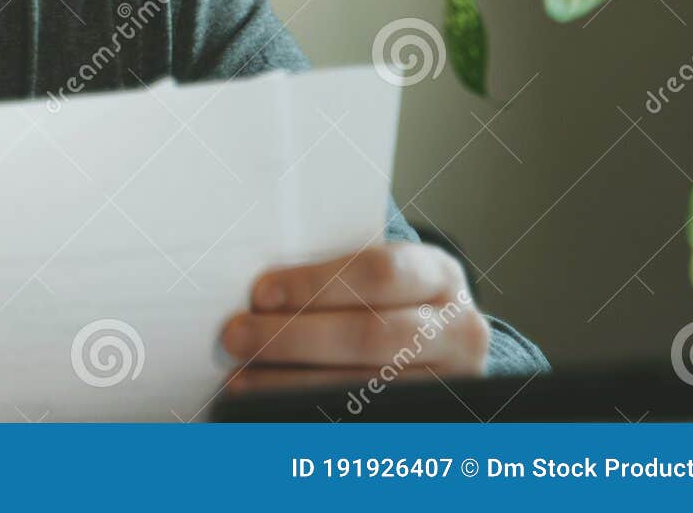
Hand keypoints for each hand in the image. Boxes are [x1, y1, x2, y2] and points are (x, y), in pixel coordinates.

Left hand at [219, 243, 490, 395]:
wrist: (433, 337)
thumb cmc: (381, 295)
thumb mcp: (371, 271)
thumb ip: (327, 272)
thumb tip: (253, 290)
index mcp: (439, 275)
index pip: (378, 273)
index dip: (315, 284)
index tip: (260, 294)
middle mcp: (457, 330)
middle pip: (369, 334)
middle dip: (293, 338)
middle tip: (235, 337)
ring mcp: (449, 382)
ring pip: (363, 387)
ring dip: (290, 384)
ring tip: (239, 380)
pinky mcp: (427, 419)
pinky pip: (363, 421)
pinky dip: (307, 412)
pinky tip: (266, 408)